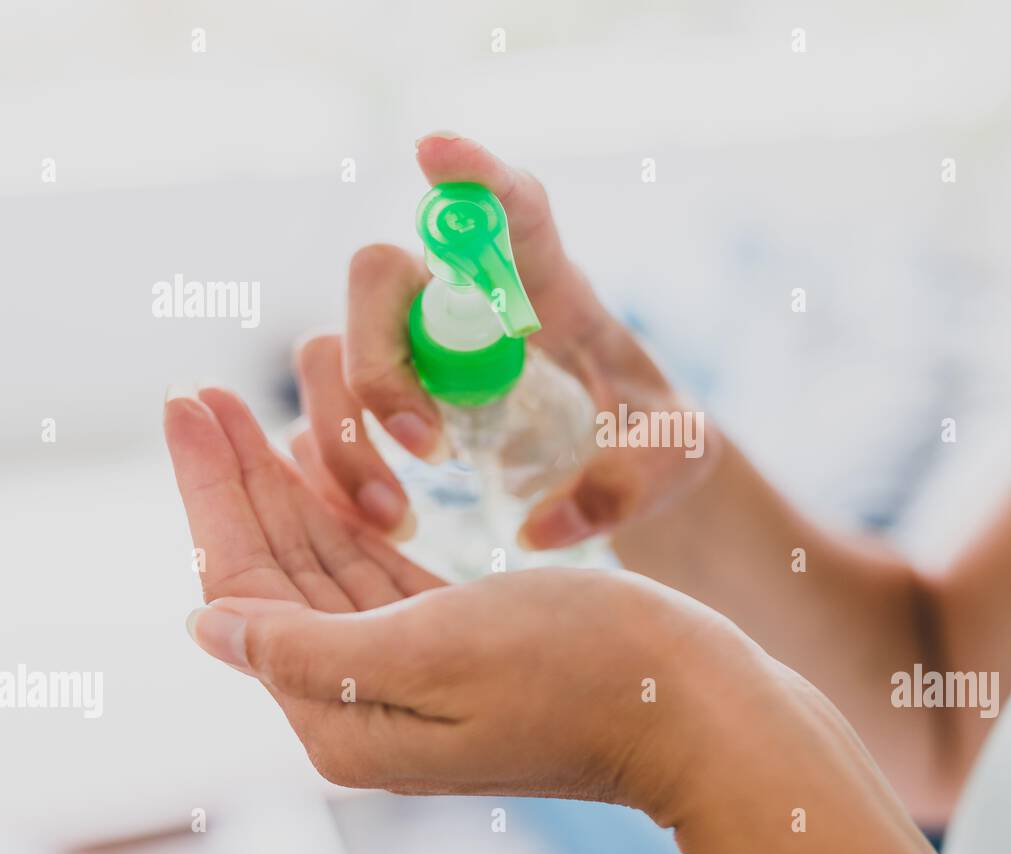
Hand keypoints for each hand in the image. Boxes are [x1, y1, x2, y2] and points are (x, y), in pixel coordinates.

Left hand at [164, 386, 936, 853]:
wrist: (694, 702)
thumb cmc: (581, 670)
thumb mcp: (433, 654)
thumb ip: (307, 646)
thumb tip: (206, 625)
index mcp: (343, 713)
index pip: (246, 588)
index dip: (213, 493)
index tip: (188, 401)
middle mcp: (365, 700)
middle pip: (278, 571)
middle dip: (237, 478)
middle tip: (198, 393)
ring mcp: (412, 672)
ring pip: (325, 563)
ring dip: (285, 486)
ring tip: (244, 412)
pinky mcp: (457, 642)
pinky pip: (377, 571)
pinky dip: (346, 515)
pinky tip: (323, 470)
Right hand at [292, 132, 717, 546]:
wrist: (626, 475)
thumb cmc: (655, 441)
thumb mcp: (673, 457)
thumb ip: (630, 481)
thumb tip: (543, 526)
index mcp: (549, 289)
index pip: (514, 214)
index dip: (475, 177)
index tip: (433, 150)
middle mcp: (464, 307)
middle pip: (380, 280)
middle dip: (382, 359)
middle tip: (432, 448)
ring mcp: (414, 356)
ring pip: (328, 353)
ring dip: (346, 430)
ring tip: (399, 514)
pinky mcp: (384, 411)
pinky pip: (319, 421)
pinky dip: (332, 472)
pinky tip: (380, 521)